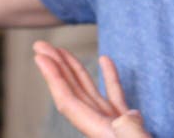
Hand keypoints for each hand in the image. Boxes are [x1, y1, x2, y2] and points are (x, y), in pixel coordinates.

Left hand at [33, 41, 149, 137]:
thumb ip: (131, 133)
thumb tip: (126, 114)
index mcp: (101, 134)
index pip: (69, 102)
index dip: (53, 78)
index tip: (41, 57)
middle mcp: (103, 129)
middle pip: (73, 93)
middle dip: (57, 68)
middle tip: (41, 45)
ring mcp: (115, 126)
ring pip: (91, 92)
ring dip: (76, 70)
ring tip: (62, 49)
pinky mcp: (130, 126)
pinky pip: (115, 97)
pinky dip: (109, 78)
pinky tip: (105, 60)